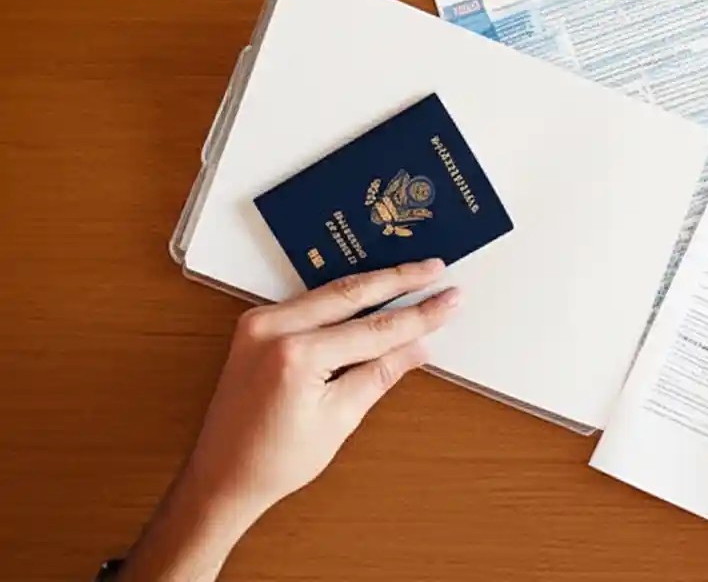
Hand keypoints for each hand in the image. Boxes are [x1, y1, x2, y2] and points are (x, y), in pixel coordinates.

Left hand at [121, 260, 457, 581]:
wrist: (221, 474)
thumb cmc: (275, 459)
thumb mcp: (340, 418)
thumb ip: (380, 373)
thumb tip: (418, 346)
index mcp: (296, 355)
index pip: (375, 328)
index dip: (419, 315)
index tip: (450, 299)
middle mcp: (273, 328)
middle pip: (351, 294)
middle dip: (399, 280)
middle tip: (435, 268)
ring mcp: (260, 323)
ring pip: (330, 293)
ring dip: (373, 284)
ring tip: (412, 274)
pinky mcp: (256, 326)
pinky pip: (310, 302)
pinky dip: (344, 297)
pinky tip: (371, 291)